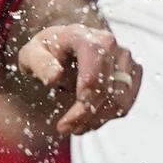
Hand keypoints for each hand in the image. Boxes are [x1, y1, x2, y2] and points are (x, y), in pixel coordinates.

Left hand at [16, 22, 140, 135]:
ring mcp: (124, 59)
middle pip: (107, 83)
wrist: (62, 53)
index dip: (90, 83)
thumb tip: (54, 77)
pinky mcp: (131, 75)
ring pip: (119, 98)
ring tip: (73, 127)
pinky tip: (87, 121)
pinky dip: (106, 117)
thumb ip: (40, 64)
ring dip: (96, 119)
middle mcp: (108, 43)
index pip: (95, 56)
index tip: (78, 107)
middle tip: (64, 128)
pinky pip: (124, 104)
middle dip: (87, 111)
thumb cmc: (45, 54)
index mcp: (82, 35)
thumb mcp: (31, 56)